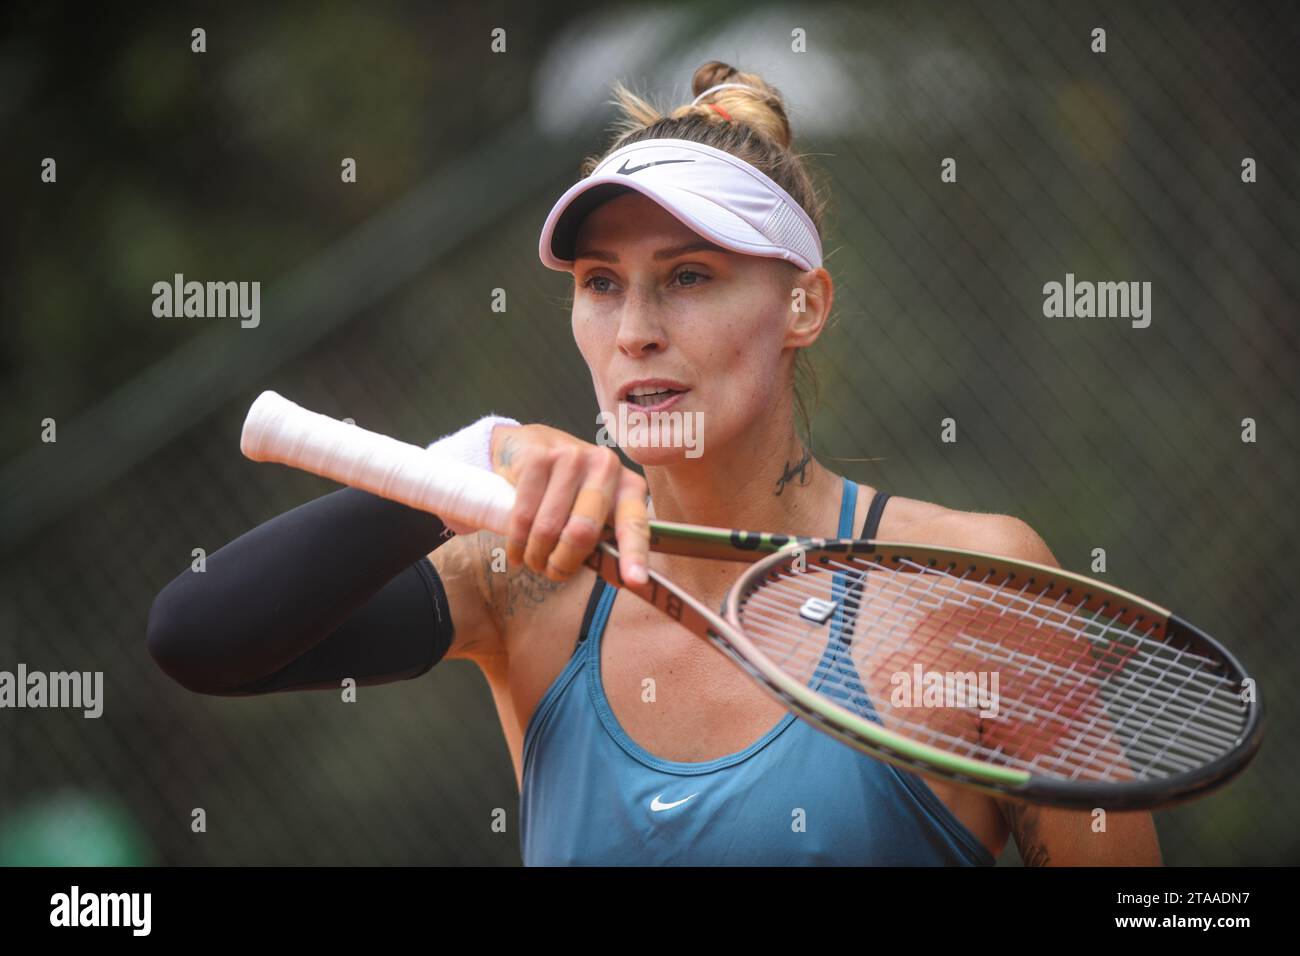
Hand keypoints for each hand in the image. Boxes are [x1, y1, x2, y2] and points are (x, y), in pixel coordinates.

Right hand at [489, 424, 648, 585]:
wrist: (526, 444)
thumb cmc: (566, 488)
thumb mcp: (592, 509)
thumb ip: (603, 539)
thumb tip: (617, 578)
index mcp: (628, 485)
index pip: (634, 523)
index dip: (635, 555)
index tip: (635, 582)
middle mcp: (605, 466)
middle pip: (583, 532)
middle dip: (562, 563)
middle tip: (552, 572)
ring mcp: (570, 458)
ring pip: (549, 529)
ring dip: (536, 555)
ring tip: (532, 558)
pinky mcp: (536, 458)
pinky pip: (523, 516)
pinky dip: (516, 542)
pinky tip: (516, 549)